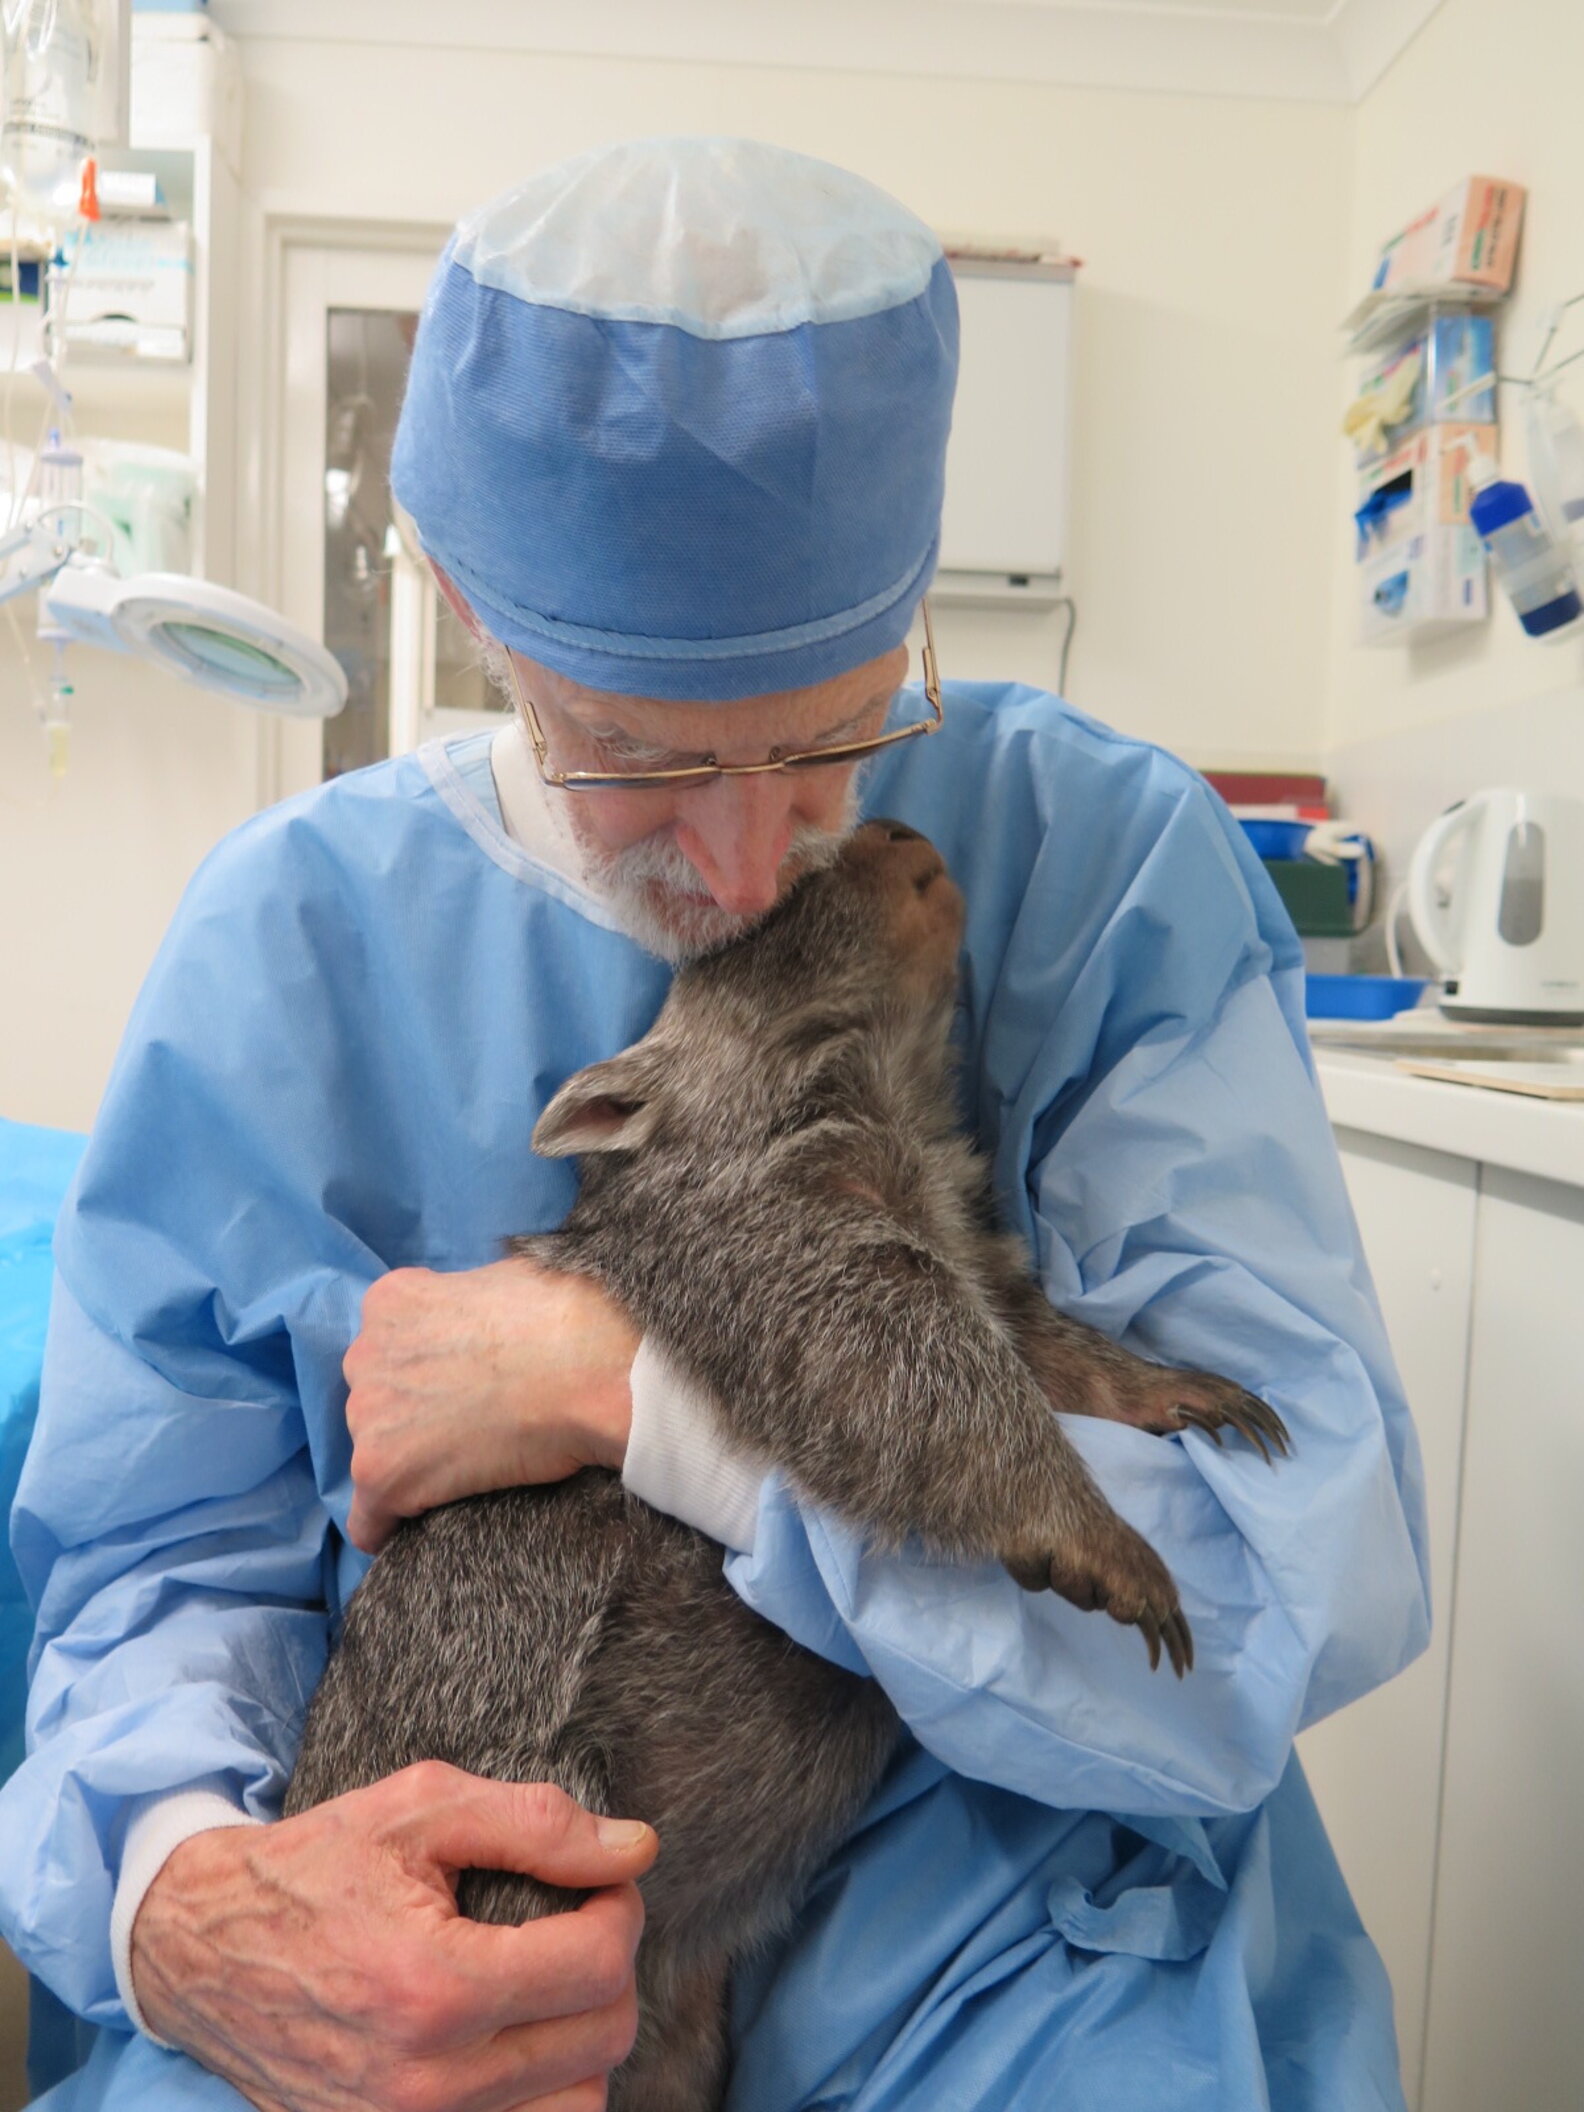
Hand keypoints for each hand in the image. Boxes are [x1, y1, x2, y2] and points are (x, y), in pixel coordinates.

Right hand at [131, 1764, 658, 2111]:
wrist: (202, 1949)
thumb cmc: (316, 1867)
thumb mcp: (422, 1809)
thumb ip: (539, 1824)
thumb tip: (637, 1849)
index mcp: (435, 1987)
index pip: (598, 1965)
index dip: (620, 1905)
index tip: (600, 1879)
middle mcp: (425, 2081)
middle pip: (602, 2040)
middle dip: (610, 1966)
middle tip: (577, 1919)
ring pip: (576, 2105)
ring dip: (583, 2036)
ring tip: (548, 1978)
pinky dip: (540, 2085)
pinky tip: (517, 2028)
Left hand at [344, 1260, 639, 1551]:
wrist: (587, 1370)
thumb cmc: (564, 1317)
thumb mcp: (500, 1278)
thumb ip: (464, 1302)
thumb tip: (479, 1317)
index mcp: (391, 1303)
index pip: (390, 1345)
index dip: (429, 1368)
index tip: (462, 1384)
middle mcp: (365, 1354)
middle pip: (377, 1396)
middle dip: (414, 1411)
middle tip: (471, 1421)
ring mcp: (368, 1414)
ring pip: (376, 1451)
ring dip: (412, 1461)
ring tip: (467, 1468)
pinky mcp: (381, 1472)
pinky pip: (368, 1519)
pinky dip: (390, 1526)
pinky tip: (419, 1530)